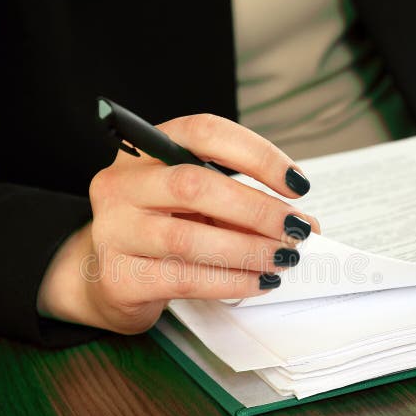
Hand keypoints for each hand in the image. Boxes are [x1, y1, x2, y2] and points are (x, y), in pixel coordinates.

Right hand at [37, 114, 319, 333]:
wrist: (108, 277)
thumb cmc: (162, 230)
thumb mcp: (198, 204)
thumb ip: (245, 204)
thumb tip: (307, 224)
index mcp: (144, 151)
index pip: (202, 132)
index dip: (256, 154)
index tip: (297, 184)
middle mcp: (121, 184)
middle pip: (192, 184)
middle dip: (256, 208)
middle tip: (295, 229)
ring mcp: (114, 231)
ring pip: (187, 238)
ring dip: (247, 249)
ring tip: (284, 258)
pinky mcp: (119, 277)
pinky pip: (183, 278)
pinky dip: (230, 281)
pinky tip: (259, 282)